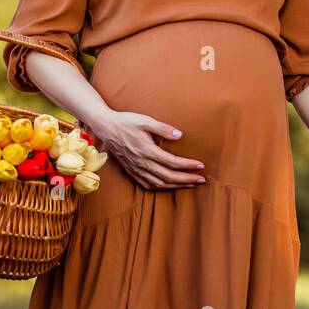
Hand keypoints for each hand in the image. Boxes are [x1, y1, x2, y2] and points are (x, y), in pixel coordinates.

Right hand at [90, 109, 206, 189]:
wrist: (106, 128)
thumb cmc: (126, 122)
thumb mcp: (145, 120)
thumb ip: (163, 128)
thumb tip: (180, 135)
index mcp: (147, 151)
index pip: (172, 162)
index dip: (188, 165)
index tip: (201, 166)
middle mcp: (142, 163)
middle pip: (169, 177)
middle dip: (187, 179)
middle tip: (202, 179)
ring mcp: (136, 169)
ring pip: (159, 183)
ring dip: (176, 185)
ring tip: (190, 184)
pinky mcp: (132, 171)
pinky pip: (148, 184)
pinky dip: (161, 188)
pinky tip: (169, 186)